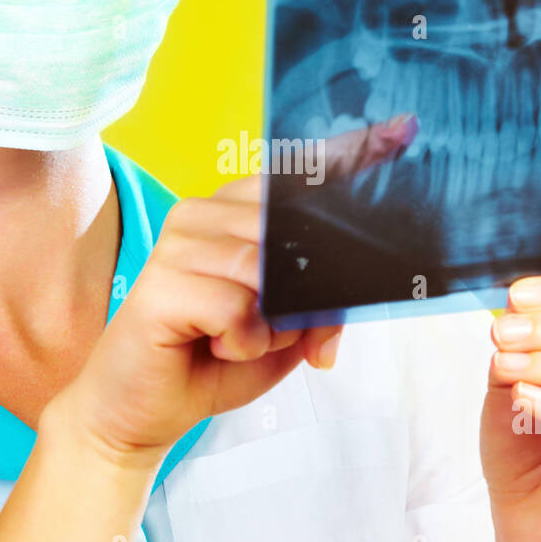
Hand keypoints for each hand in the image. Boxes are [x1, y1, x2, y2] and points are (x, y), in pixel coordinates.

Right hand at [46, 114, 417, 470]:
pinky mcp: (160, 285)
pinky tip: (214, 346)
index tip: (401, 129)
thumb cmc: (209, 362)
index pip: (295, 178)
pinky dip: (243, 340)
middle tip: (273, 333)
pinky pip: (237, 306)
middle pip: (290, 230)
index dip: (349, 157)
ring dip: (269, 324)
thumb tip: (354, 292)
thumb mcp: (284, 334)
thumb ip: (322, 305)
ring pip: (264, 271)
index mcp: (231, 212)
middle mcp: (201, 214)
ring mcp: (176, 244)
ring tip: (237, 341)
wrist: (140, 412)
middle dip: (305, 294)